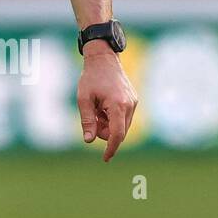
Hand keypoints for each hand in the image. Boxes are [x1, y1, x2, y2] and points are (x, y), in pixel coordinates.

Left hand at [77, 44, 138, 161]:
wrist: (103, 58)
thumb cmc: (91, 77)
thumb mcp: (84, 99)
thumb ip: (87, 120)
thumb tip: (89, 141)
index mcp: (118, 105)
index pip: (117, 134)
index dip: (111, 148)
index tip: (105, 159)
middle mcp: (130, 105)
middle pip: (119, 132)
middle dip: (104, 131)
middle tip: (92, 117)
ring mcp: (134, 103)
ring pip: (121, 126)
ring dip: (108, 124)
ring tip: (97, 108)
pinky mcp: (133, 101)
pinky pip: (124, 118)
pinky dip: (113, 117)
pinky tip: (103, 105)